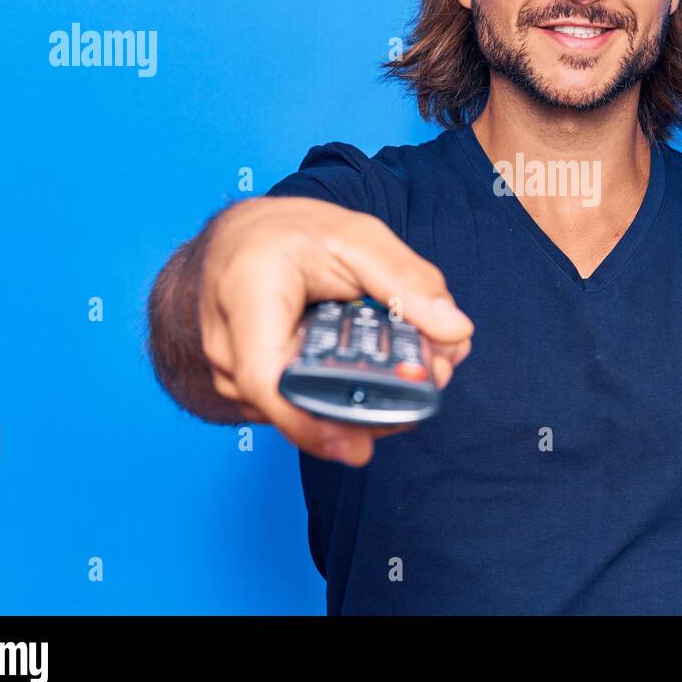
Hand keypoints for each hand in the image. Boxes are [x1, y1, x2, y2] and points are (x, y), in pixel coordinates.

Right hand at [198, 196, 474, 465]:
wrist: (237, 242)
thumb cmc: (289, 234)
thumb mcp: (354, 236)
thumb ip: (406, 279)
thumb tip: (454, 330)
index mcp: (247, 294)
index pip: (266, 378)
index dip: (310, 421)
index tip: (357, 447)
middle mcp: (226, 346)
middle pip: (296, 405)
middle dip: (371, 404)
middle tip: (435, 374)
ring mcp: (230, 377)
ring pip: (303, 412)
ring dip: (364, 399)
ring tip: (416, 362)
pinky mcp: (247, 395)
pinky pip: (299, 408)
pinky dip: (343, 395)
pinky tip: (379, 370)